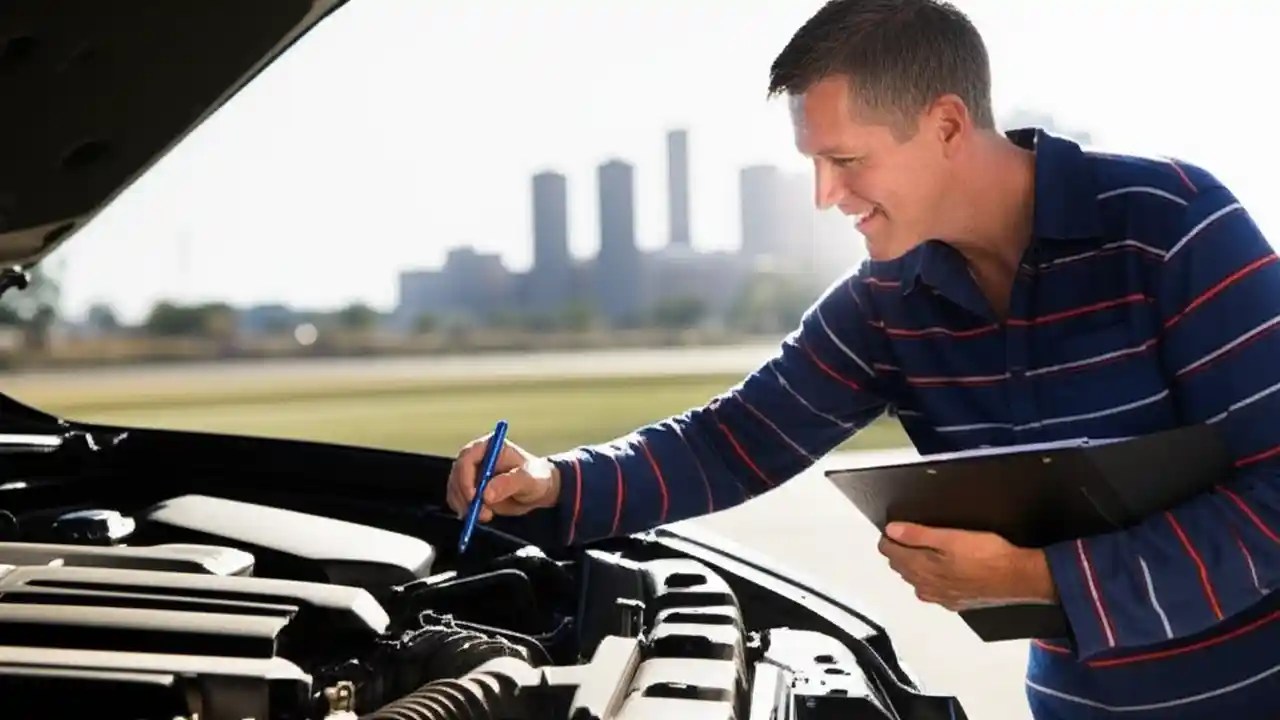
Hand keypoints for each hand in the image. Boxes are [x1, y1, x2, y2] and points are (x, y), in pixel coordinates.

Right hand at [446, 435, 560, 522]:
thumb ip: (509, 483)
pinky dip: (464, 510)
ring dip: (464, 505)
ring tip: (486, 515)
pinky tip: (482, 515)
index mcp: (490, 446)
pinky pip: (457, 499)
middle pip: (457, 474)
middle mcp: (476, 456)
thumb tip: (486, 494)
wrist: (537, 490)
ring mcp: (470, 472)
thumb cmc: (535, 478)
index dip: (465, 477)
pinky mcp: (468, 487)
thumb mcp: (528, 480)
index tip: (474, 497)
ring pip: (454, 489)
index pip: (467, 457)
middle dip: (464, 496)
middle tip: (478, 513)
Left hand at [877, 522, 1056, 610]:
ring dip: (911, 566)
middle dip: (897, 551)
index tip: (892, 529)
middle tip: (903, 536)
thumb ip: (918, 535)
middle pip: (900, 567)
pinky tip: (936, 574)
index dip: (888, 538)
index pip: (890, 552)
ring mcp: (940, 597)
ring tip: (917, 551)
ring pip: (914, 580)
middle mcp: (926, 586)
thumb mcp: (951, 537)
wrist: (1018, 578)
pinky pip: (931, 592)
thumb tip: (891, 531)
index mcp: (922, 567)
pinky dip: (927, 581)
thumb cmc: (987, 554)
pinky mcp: (954, 602)